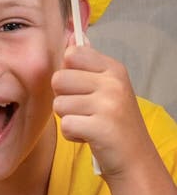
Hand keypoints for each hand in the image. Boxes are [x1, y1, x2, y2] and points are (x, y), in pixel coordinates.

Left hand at [51, 37, 152, 176]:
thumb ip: (86, 63)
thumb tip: (69, 34)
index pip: (72, 54)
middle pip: (58, 78)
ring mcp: (109, 105)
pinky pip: (65, 125)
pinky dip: (72, 135)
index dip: (68, 73)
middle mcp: (113, 83)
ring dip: (68, 118)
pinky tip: (89, 136)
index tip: (82, 88)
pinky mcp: (101, 128)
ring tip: (88, 123)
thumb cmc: (114, 122)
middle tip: (84, 110)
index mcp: (114, 69)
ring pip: (59, 103)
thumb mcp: (106, 87)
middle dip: (64, 97)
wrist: (135, 160)